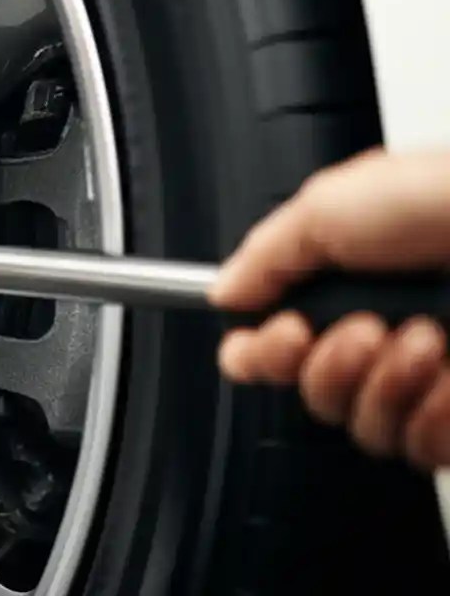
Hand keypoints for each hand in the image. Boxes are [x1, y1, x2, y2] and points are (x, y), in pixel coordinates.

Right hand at [209, 148, 449, 467]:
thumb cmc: (448, 199)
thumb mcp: (328, 204)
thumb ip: (264, 253)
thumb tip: (223, 293)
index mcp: (341, 286)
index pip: (266, 347)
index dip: (258, 354)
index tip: (280, 337)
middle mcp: (379, 333)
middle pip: (310, 394)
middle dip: (329, 367)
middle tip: (361, 330)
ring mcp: (425, 378)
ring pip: (362, 427)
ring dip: (386, 385)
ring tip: (425, 341)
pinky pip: (420, 449)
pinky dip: (432, 414)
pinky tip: (449, 376)